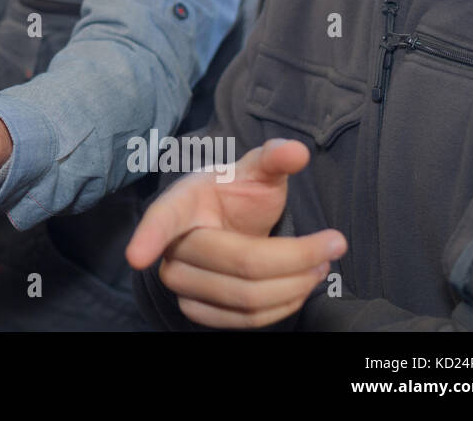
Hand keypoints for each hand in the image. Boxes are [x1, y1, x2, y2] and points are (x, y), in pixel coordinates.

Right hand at [125, 138, 347, 328]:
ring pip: (246, 298)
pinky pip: (245, 321)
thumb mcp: (255, 171)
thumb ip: (273, 158)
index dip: (149, 237)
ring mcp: (181, 282)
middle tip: (335, 243)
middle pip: (240, 264)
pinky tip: (301, 285)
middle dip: (297, 258)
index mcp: (180, 203)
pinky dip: (283, 306)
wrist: (225, 225)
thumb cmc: (236, 195)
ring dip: (296, 285)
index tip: (137, 256)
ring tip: (321, 263)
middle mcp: (173, 246)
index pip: (162, 220)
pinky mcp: (197, 309)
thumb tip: (296, 152)